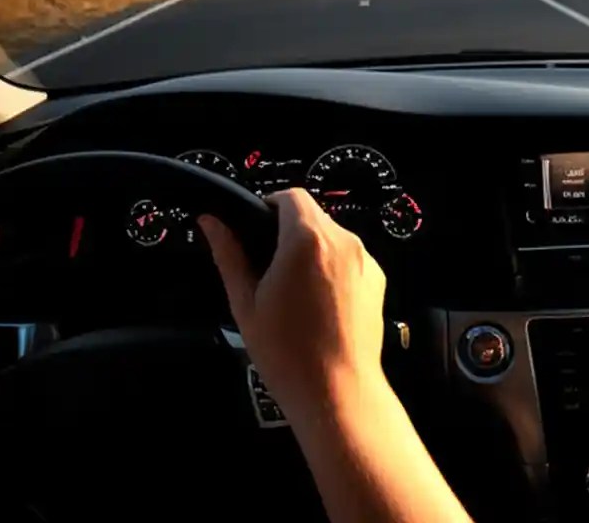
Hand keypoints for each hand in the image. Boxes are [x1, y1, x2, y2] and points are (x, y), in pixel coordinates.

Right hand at [198, 189, 386, 415]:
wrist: (337, 392)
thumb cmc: (288, 353)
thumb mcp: (245, 302)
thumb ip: (228, 254)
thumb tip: (211, 222)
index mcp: (308, 240)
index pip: (290, 196)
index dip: (268, 206)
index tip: (254, 228)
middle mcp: (344, 243)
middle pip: (312, 217)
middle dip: (288, 233)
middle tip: (266, 268)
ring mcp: (365, 262)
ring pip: (331, 239)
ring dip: (310, 252)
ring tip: (291, 293)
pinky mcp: (377, 281)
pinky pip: (348, 260)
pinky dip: (331, 270)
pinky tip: (316, 305)